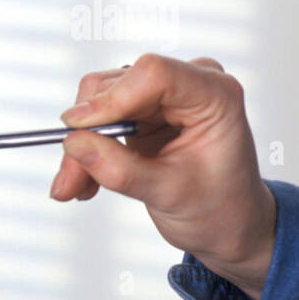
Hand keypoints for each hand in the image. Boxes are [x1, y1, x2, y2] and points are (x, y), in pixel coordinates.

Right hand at [49, 53, 276, 299]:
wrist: (227, 225)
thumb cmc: (220, 209)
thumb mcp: (170, 195)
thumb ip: (121, 169)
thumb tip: (74, 143)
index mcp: (214, 95)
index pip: (153, 74)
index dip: (111, 99)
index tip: (78, 134)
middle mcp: (187, 85)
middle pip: (115, 86)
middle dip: (86, 132)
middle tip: (71, 180)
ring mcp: (161, 96)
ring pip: (96, 102)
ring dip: (80, 146)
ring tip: (77, 187)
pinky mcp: (140, 110)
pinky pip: (95, 118)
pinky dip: (85, 150)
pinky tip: (84, 182)